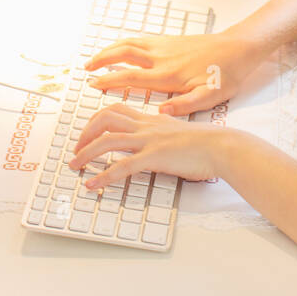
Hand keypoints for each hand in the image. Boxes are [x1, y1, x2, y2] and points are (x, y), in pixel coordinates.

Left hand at [69, 102, 225, 186]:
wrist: (221, 146)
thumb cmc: (205, 143)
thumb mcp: (178, 132)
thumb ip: (161, 133)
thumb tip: (153, 140)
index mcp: (151, 119)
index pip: (116, 110)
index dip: (96, 120)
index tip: (87, 133)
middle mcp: (147, 126)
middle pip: (105, 119)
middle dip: (85, 133)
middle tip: (76, 150)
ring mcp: (150, 140)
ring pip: (108, 141)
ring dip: (86, 154)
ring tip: (74, 166)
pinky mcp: (155, 157)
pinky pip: (123, 166)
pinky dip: (104, 176)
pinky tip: (93, 185)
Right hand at [84, 32, 257, 114]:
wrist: (239, 46)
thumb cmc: (226, 74)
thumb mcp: (211, 96)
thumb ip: (185, 105)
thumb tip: (161, 113)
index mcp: (167, 75)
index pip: (130, 76)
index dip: (109, 80)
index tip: (93, 84)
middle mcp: (161, 57)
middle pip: (123, 54)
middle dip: (101, 60)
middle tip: (86, 69)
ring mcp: (165, 45)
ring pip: (129, 43)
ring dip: (110, 49)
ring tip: (95, 57)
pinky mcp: (170, 40)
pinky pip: (140, 38)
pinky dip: (124, 42)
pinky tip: (121, 48)